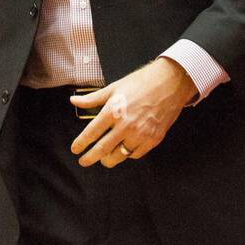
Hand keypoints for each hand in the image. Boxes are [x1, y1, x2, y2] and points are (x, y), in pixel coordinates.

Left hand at [69, 58, 195, 167]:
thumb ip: (92, 98)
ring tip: (104, 159)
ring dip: (108, 159)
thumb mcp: (114, 88)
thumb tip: (74, 100)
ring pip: (119, 156)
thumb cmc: (141, 82)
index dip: (81, 144)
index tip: (75, 149)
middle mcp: (125, 125)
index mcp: (113, 111)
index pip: (91, 133)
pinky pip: (136, 154)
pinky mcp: (153, 139)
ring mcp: (140, 134)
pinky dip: (128, 154)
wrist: (170, 83)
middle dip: (90, 158)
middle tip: (84, 161)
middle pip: (102, 149)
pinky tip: (124, 149)